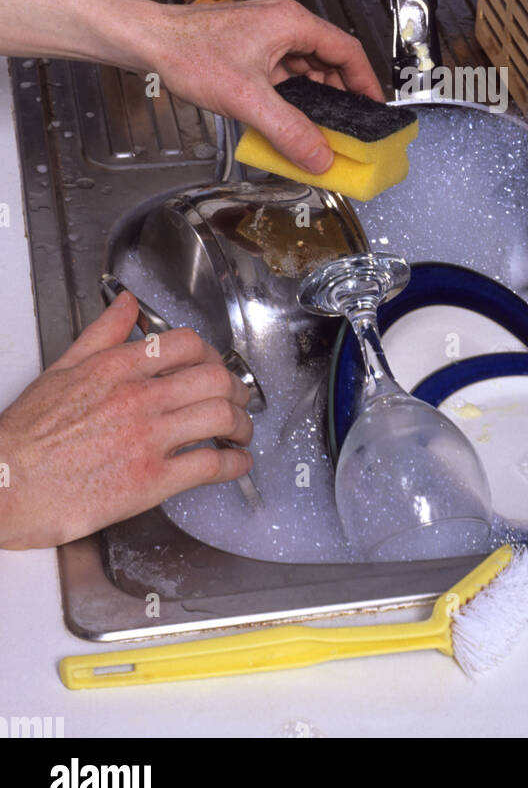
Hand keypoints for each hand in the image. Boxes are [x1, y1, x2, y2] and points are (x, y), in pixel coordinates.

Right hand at [0, 292, 253, 549]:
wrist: (4, 484)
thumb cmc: (26, 435)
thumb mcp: (62, 369)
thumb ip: (102, 333)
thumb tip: (126, 304)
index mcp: (118, 368)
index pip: (187, 345)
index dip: (212, 355)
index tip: (214, 367)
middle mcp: (139, 398)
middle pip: (215, 378)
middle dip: (236, 388)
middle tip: (238, 399)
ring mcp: (148, 439)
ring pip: (221, 417)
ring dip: (242, 424)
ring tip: (241, 432)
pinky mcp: (150, 481)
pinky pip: (209, 465)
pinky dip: (233, 464)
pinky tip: (236, 464)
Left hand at [151, 0, 383, 172]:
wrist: (150, 41)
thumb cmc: (189, 51)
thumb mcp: (246, 98)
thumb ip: (288, 130)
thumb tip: (319, 156)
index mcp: (292, 24)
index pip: (347, 50)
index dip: (365, 81)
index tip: (374, 107)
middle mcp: (284, 24)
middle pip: (330, 59)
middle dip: (341, 94)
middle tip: (348, 125)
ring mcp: (267, 35)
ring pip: (306, 67)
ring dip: (316, 96)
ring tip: (319, 126)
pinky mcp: (252, 48)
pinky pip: (285, 72)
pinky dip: (293, 95)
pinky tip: (288, 117)